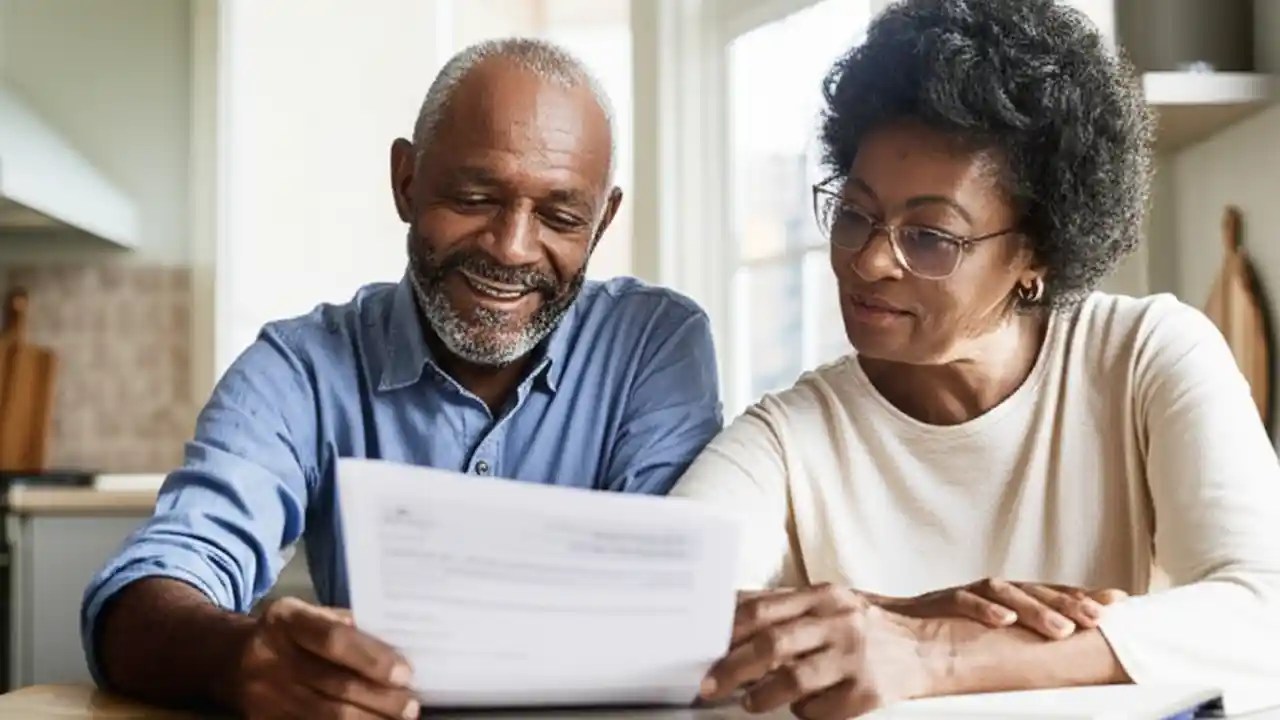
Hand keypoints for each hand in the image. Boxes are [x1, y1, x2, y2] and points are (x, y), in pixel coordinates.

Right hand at [231, 597, 418, 719]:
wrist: (226, 657)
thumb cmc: (286, 633)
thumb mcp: (308, 614)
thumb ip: (345, 627)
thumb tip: (394, 649)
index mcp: (286, 620)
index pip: (334, 641)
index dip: (372, 659)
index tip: (404, 673)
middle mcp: (270, 657)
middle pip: (334, 684)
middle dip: (379, 699)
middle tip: (410, 705)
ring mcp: (263, 694)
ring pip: (325, 715)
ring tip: (397, 719)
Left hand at [701, 584, 934, 718]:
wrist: (926, 647)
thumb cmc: (862, 626)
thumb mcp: (825, 604)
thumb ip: (781, 607)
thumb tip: (727, 613)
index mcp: (821, 597)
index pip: (762, 610)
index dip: (726, 632)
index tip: (702, 650)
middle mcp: (838, 623)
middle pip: (773, 645)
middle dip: (734, 668)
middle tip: (711, 685)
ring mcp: (854, 658)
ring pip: (794, 680)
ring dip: (762, 695)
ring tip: (750, 701)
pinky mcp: (869, 693)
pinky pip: (822, 710)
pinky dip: (804, 712)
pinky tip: (800, 708)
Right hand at [880, 579, 1128, 639]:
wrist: (890, 632)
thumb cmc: (945, 639)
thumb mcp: (992, 640)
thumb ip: (1022, 642)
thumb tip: (1068, 652)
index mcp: (1006, 600)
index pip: (1049, 591)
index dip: (1082, 593)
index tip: (1118, 600)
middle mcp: (989, 592)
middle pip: (1033, 588)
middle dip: (1068, 600)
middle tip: (1098, 617)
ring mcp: (964, 594)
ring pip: (1004, 592)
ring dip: (1035, 608)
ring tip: (1062, 628)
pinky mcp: (938, 603)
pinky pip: (962, 600)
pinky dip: (984, 610)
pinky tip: (1004, 621)